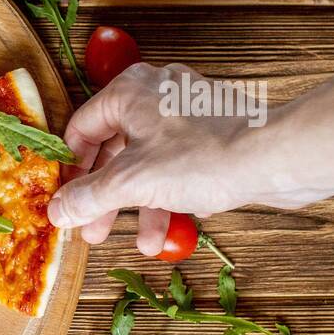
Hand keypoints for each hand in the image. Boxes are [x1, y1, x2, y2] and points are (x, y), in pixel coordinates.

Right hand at [47, 62, 258, 255]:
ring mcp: (188, 113)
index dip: (71, 170)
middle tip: (96, 230)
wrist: (276, 157)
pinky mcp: (215, 133)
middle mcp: (157, 95)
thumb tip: (57, 210)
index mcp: (130, 91)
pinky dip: (173, 196)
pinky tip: (179, 225)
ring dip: (143, 207)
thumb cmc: (202, 157)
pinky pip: (179, 166)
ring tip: (146, 242)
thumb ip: (89, 197)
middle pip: (115, 151)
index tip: (68, 201)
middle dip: (108, 199)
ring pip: (149, 163)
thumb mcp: (131, 182)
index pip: (81, 129)